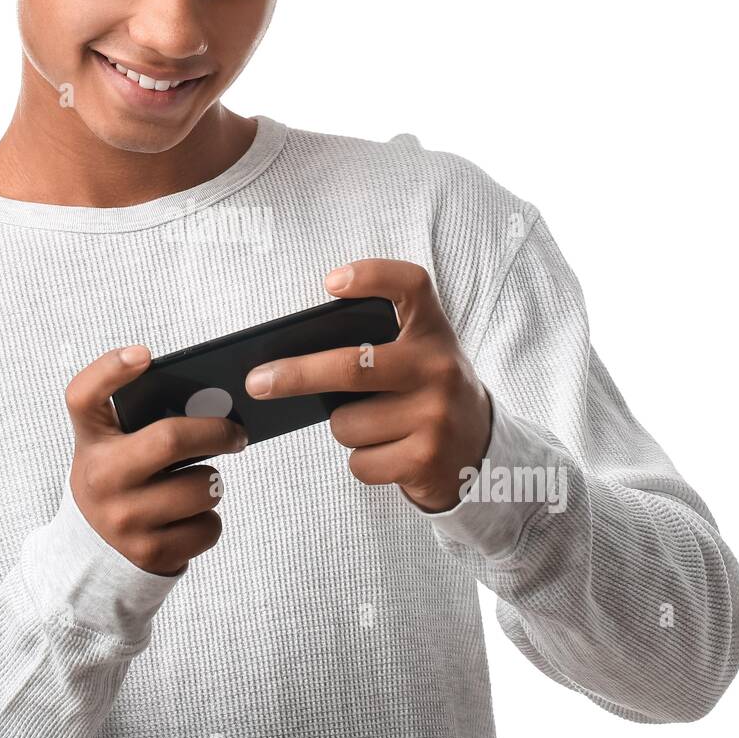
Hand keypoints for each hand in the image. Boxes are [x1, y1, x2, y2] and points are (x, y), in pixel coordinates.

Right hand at [65, 345, 248, 575]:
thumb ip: (146, 423)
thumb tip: (216, 407)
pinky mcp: (148, 553)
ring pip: (202, 487)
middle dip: (217, 432)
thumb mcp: (116, 447)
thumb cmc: (122, 480)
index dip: (111, 369)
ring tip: (200, 483)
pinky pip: (208, 526)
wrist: (94, 552)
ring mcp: (123, 519)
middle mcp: (99, 478)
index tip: (144, 354)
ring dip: (213, 483)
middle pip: (171, 439)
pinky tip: (189, 519)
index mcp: (90, 441)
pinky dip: (209, 520)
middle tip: (236, 433)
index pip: (84, 395)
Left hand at [243, 260, 491, 512]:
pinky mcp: (426, 460)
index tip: (331, 282)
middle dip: (295, 376)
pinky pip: (359, 462)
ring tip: (375, 426)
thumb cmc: (425, 393)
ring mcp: (435, 416)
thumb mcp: (417, 356)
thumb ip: (375, 346)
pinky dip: (362, 461)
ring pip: (345, 424)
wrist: (481, 451)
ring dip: (345, 428)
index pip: (411, 285)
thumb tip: (290, 363)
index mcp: (434, 331)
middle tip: (257, 382)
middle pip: (351, 367)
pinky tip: (389, 454)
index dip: (371, 276)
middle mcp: (439, 368)